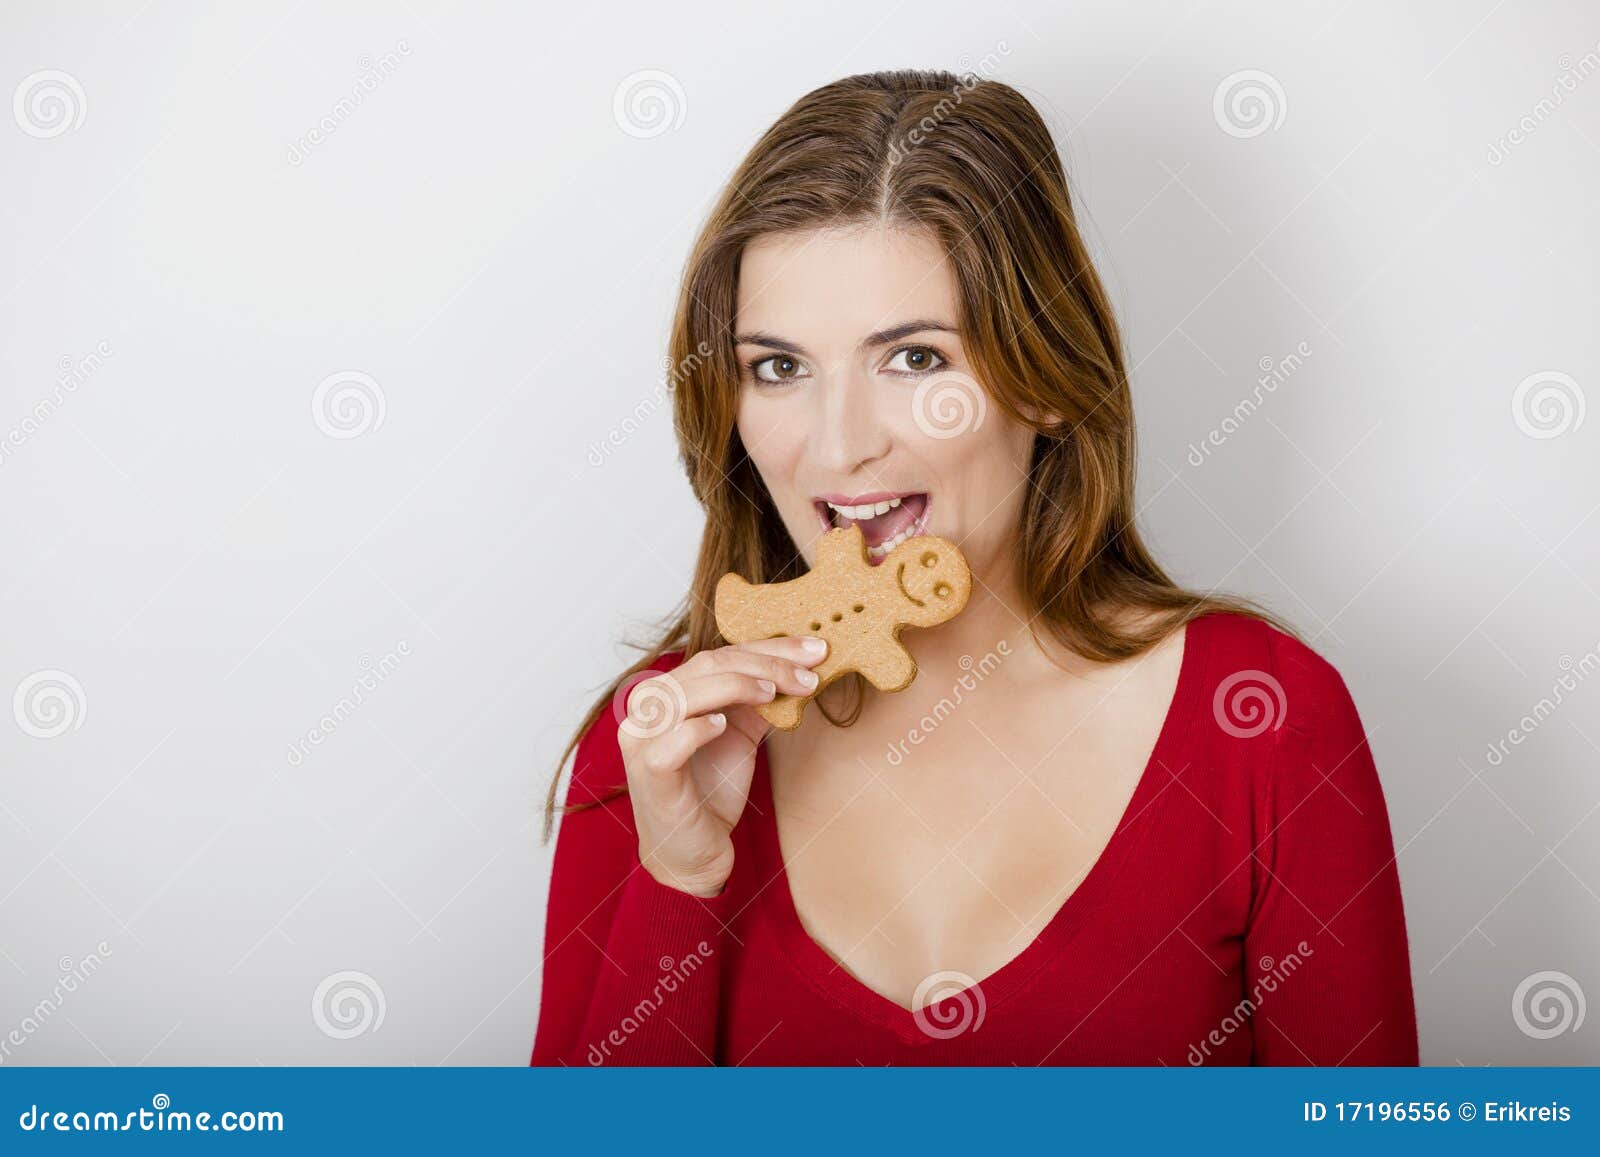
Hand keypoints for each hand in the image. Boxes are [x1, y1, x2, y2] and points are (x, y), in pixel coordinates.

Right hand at [616, 636, 827, 895]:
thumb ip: (760, 700)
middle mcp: (650, 708)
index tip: (814, 649)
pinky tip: (723, 725)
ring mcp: (643, 739)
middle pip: (707, 666)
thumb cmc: (711, 790)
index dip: (769, 648)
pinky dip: (697, 728)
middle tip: (809, 673)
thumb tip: (803, 669)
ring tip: (775, 693)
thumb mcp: (741, 734)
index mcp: (672, 692)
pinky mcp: (649, 773)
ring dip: (736, 686)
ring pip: (687, 694)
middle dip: (765, 664)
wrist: (692, 852)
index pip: (720, 655)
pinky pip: (670, 741)